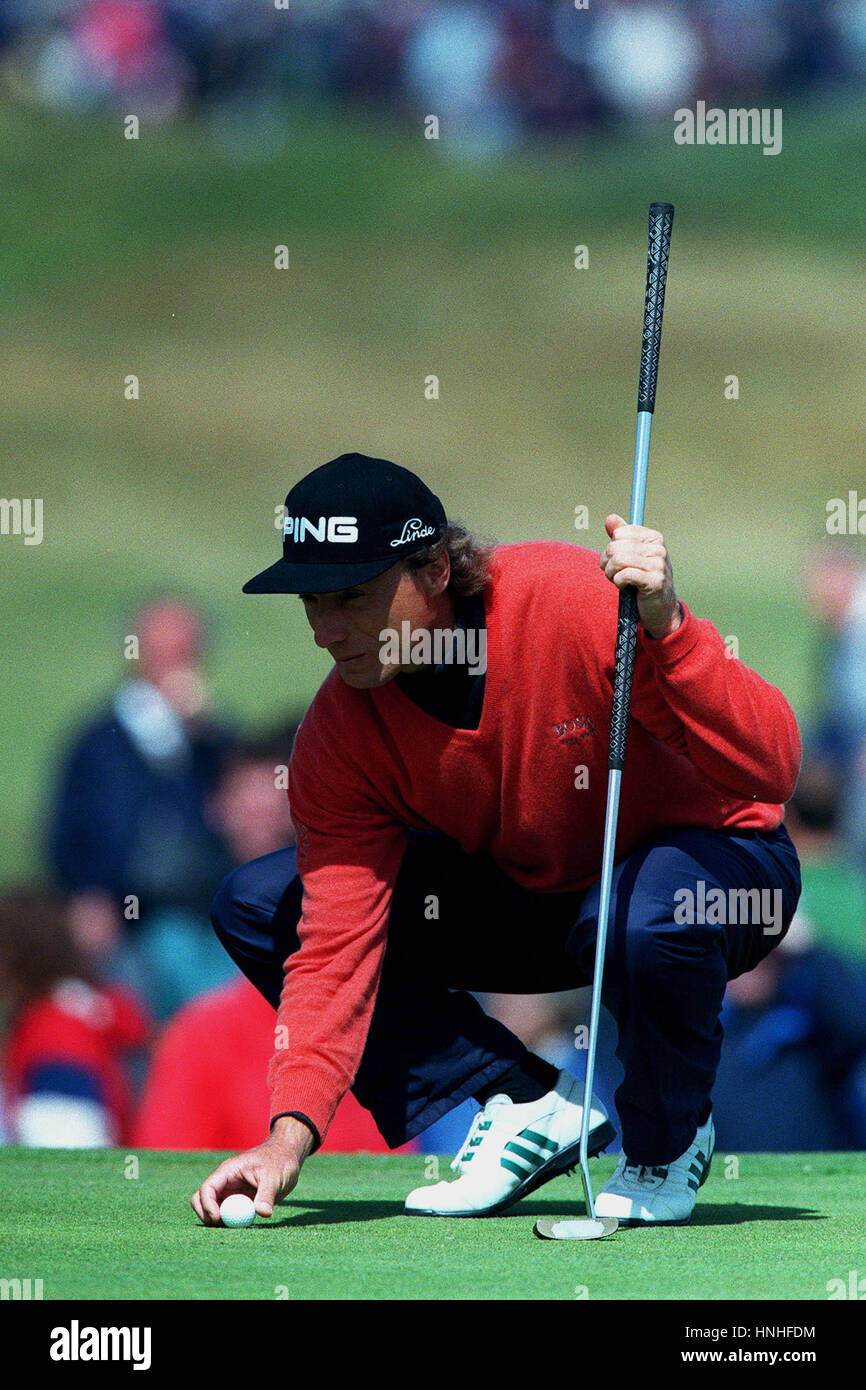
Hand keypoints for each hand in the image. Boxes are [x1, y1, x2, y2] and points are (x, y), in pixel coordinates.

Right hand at [191, 1117, 314, 1225]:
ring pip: (213, 1208)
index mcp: (229, 1171)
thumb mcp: (274, 1176)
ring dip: (217, 1220)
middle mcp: (226, 1182)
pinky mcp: (239, 1200)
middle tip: (220, 1226)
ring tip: (235, 1226)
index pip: (208, 1188)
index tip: (218, 1219)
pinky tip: (243, 1225)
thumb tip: (262, 1213)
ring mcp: (231, 1192)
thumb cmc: (280, 1161)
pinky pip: (227, 1213)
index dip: (208, 1205)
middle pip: (202, 1199)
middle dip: (205, 1214)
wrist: (288, 1157)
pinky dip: (229, 1222)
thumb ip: (267, 1195)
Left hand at [599, 514, 681, 639]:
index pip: (619, 533)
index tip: (617, 561)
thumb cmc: (643, 581)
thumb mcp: (632, 556)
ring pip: (617, 560)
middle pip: (615, 547)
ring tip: (617, 580)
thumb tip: (610, 518)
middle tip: (614, 574)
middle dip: (607, 563)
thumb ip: (621, 537)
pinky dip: (618, 582)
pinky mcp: (654, 582)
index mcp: (654, 537)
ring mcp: (658, 565)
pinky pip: (624, 575)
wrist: (661, 609)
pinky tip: (625, 587)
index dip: (611, 548)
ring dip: (610, 574)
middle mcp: (658, 548)